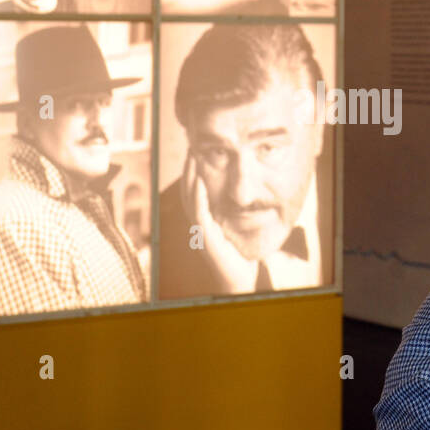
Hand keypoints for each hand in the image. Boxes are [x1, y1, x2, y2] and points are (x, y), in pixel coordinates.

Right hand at [182, 153, 255, 292]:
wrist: (239, 282)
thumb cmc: (239, 258)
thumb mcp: (234, 230)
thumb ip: (232, 215)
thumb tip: (241, 196)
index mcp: (204, 222)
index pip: (194, 192)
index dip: (192, 173)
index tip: (195, 153)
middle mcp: (198, 225)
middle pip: (187, 191)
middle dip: (188, 169)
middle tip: (190, 147)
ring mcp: (199, 231)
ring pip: (189, 199)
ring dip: (189, 177)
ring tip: (192, 157)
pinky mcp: (205, 238)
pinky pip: (199, 213)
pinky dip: (198, 195)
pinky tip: (198, 180)